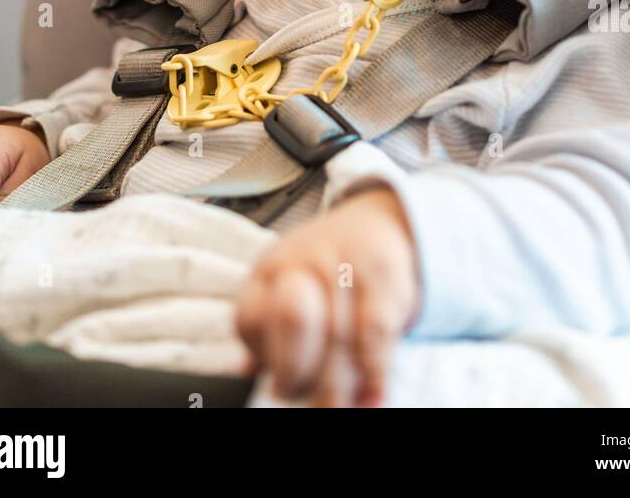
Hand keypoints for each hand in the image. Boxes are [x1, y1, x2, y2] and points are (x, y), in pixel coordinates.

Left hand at [234, 184, 421, 406]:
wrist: (379, 222)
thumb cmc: (325, 268)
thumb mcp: (284, 285)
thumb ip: (268, 327)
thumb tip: (246, 368)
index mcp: (267, 271)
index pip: (250, 320)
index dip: (266, 358)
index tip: (283, 384)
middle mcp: (301, 261)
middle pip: (294, 320)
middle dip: (301, 372)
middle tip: (313, 401)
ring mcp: (344, 264)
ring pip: (338, 335)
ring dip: (340, 385)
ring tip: (344, 408)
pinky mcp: (383, 275)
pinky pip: (376, 331)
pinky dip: (374, 372)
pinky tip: (372, 397)